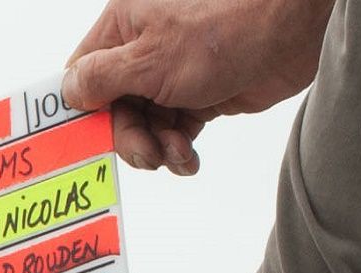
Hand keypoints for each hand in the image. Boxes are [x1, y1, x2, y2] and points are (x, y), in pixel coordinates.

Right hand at [61, 0, 331, 172]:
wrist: (294, 26)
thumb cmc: (225, 27)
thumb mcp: (149, 58)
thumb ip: (101, 78)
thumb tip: (66, 90)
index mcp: (123, 28)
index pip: (84, 75)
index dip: (84, 111)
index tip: (88, 141)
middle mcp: (145, 49)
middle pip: (114, 108)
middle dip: (127, 138)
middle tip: (147, 154)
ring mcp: (174, 73)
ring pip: (145, 124)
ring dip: (156, 147)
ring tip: (175, 152)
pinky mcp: (203, 93)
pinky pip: (175, 131)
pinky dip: (177, 149)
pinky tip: (187, 158)